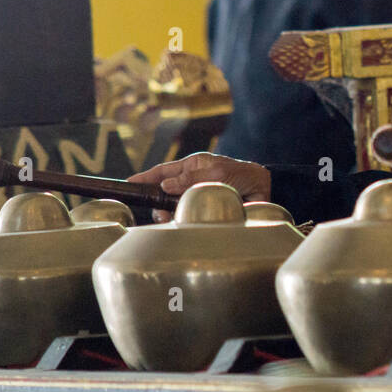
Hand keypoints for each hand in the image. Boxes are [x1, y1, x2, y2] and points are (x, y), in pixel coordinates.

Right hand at [128, 153, 270, 221]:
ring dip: (169, 214)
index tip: (127, 183)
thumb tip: (164, 186)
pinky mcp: (203, 212)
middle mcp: (191, 182)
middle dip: (157, 203)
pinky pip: (186, 218)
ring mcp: (196, 197)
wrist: (264, 189)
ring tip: (172, 218)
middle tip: (160, 212)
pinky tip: (182, 225)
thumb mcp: (216, 171)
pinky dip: (181, 222)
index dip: (145, 177)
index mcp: (192, 166)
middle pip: (164, 194)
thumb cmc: (242, 175)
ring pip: (173, 208)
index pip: (163, 171)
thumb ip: (190, 178)